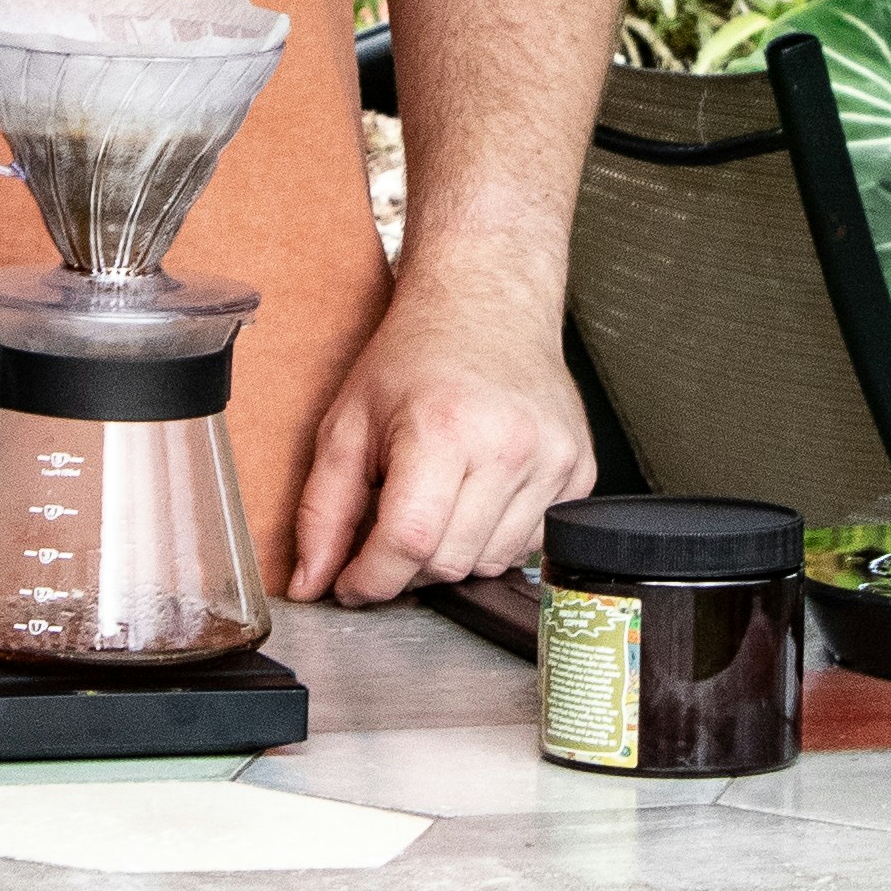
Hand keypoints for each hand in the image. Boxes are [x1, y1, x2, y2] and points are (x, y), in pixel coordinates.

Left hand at [286, 257, 590, 605]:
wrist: (487, 306)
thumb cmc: (416, 358)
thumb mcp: (346, 423)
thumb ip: (323, 509)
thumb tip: (310, 583)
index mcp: (444, 428)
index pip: (409, 542)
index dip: (370, 579)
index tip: (350, 584)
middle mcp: (509, 445)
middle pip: (448, 563)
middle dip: (406, 567)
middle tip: (387, 532)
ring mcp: (553, 460)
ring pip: (490, 563)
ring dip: (450, 554)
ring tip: (434, 503)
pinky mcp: (580, 473)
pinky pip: (528, 545)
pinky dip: (492, 539)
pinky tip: (475, 495)